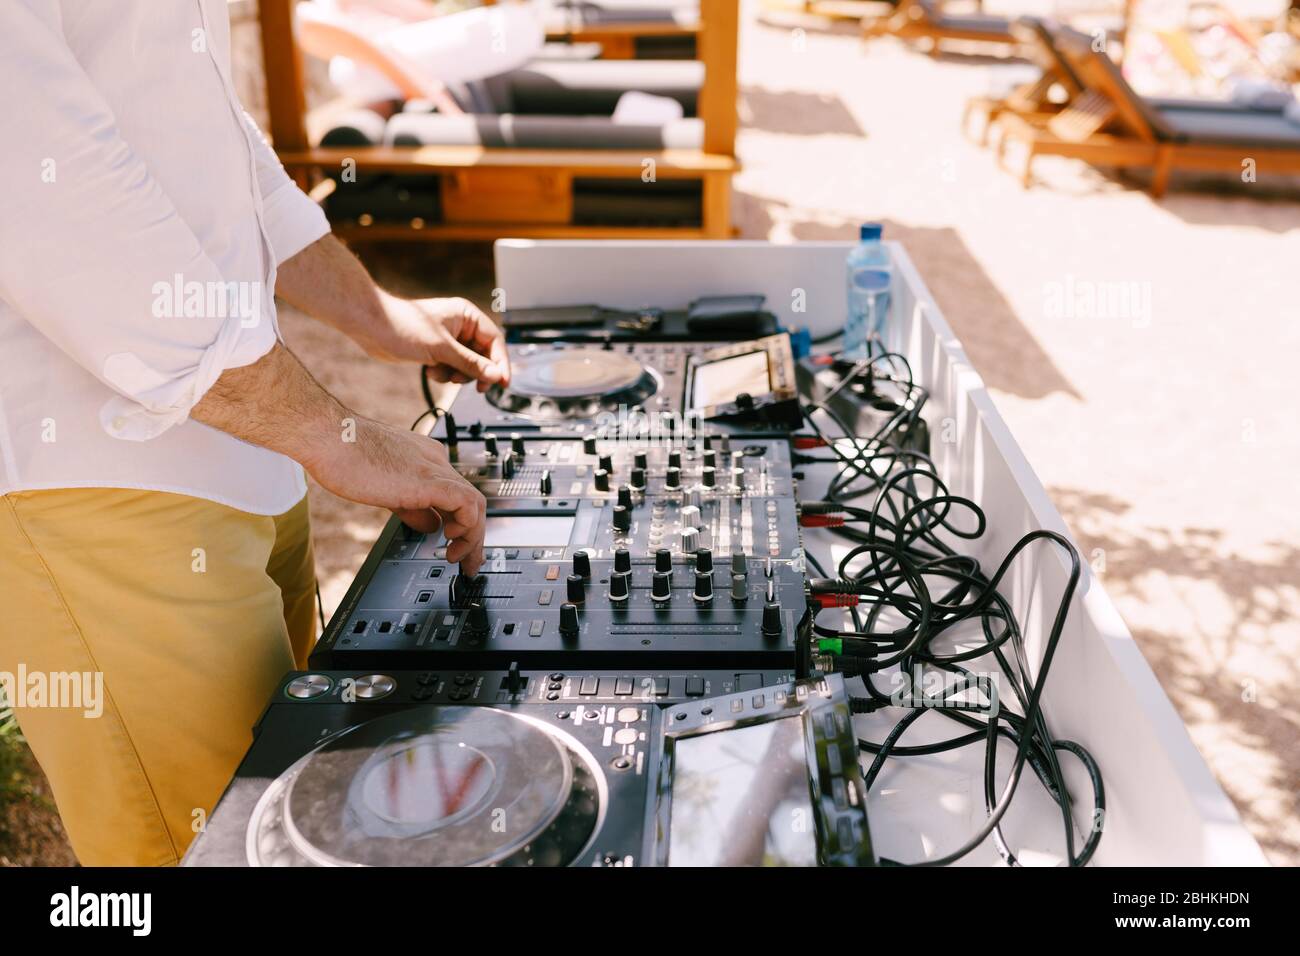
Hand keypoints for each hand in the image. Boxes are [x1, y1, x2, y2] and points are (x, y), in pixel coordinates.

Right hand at [305, 417, 486, 573]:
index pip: (457, 496)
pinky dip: (466, 525)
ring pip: (475, 504)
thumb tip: (428, 524)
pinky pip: (466, 503)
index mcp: (426, 460)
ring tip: (458, 558)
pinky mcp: (429, 480)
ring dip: (472, 537)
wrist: (330, 437)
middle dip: (473, 537)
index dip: (461, 524)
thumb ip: (412, 507)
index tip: (456, 545)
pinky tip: (451, 539)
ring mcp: (434, 469)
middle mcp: (435, 462)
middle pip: (471, 502)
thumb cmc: (344, 455)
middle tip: (467, 562)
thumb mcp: (387, 489)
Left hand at [369, 293, 510, 392]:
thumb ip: (471, 364)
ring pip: (467, 365)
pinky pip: (452, 367)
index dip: (500, 364)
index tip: (503, 383)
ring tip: (441, 373)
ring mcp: (449, 339)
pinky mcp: (437, 350)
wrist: (371, 327)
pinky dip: (444, 373)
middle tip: (476, 387)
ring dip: (457, 374)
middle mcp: (460, 326)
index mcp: (467, 315)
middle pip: (483, 356)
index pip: (494, 341)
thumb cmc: (403, 325)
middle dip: (475, 372)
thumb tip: (495, 375)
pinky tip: (430, 370)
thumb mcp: (442, 349)